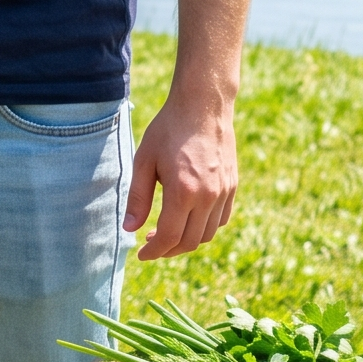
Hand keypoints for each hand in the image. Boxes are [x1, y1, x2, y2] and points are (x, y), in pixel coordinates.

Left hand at [125, 86, 237, 260]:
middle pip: (190, 241)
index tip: (142, 255)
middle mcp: (208, 196)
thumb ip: (138, 198)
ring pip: (207, 234)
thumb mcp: (144, 161)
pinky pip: (221, 219)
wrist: (203, 106)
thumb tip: (130, 229)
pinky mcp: (232, 186)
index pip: (169, 237)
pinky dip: (205, 228)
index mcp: (183, 191)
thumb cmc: (168, 130)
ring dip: (187, 241)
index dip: (154, 252)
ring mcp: (224, 192)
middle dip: (168, 250)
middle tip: (151, 245)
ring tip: (167, 233)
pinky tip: (188, 219)